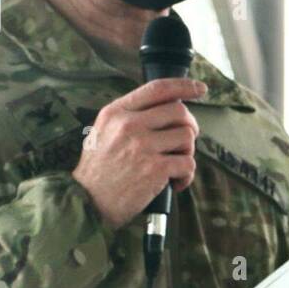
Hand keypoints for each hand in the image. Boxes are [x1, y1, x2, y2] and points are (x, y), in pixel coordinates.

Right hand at [72, 77, 205, 228]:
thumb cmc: (98, 169)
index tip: (200, 88)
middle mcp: (130, 125)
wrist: (88, 202)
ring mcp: (143, 146)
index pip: (158, 88)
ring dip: (187, 151)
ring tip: (174, 164)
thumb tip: (165, 106)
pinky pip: (188, 164)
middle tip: (184, 141)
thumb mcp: (103, 131)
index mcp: (117, 112)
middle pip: (179, 112)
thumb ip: (129, 116)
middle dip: (190, 126)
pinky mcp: (155, 169)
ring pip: (187, 137)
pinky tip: (175, 182)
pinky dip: (187, 175)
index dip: (184, 85)